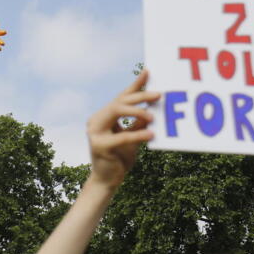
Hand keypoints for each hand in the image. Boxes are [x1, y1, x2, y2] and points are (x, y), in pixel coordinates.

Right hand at [86, 70, 158, 189]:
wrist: (107, 182)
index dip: (135, 85)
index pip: (121, 97)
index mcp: (103, 117)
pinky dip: (138, 134)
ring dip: (137, 111)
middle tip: (158, 95)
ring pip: (116, 111)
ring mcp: (95, 132)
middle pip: (119, 101)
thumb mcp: (132, 137)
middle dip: (140, 96)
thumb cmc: (119, 158)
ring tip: (153, 116)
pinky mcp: (99, 146)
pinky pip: (122, 136)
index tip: (148, 72)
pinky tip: (151, 134)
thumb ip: (139, 123)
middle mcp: (96, 121)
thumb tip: (154, 107)